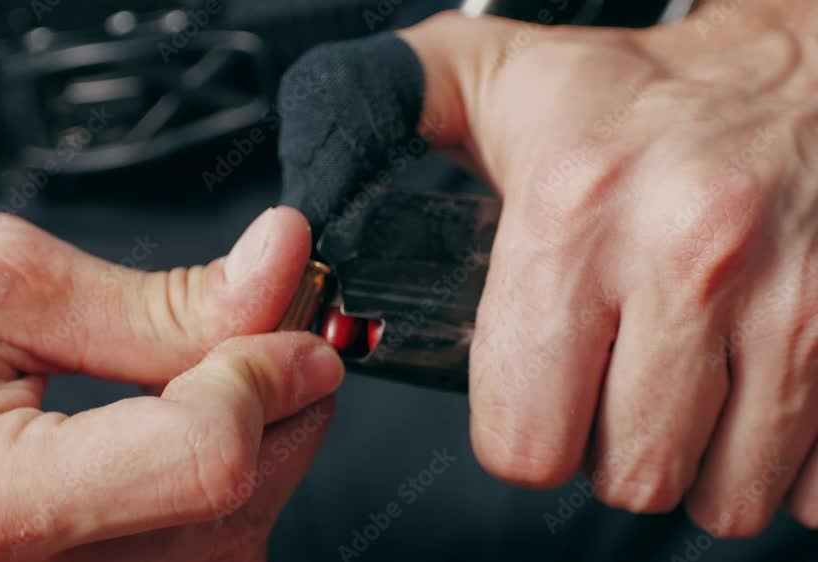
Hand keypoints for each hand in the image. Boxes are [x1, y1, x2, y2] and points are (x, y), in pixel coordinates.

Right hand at [0, 208, 342, 560]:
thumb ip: (159, 300)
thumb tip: (276, 266)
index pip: (205, 459)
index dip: (269, 378)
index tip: (295, 331)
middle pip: (228, 518)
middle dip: (277, 415)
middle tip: (269, 341)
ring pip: (216, 557)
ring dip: (246, 463)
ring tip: (212, 386)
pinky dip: (201, 508)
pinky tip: (176, 447)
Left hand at [398, 1, 817, 534]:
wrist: (797, 73)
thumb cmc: (640, 92)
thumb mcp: (489, 77)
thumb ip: (379, 111)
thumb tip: (309, 190)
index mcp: (574, 215)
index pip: (525, 436)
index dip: (520, 435)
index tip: (533, 401)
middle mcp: (688, 260)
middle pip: (630, 476)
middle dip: (607, 453)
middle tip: (609, 392)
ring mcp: (792, 306)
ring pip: (726, 493)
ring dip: (693, 461)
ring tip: (677, 389)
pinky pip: (816, 484)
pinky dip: (780, 460)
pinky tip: (748, 395)